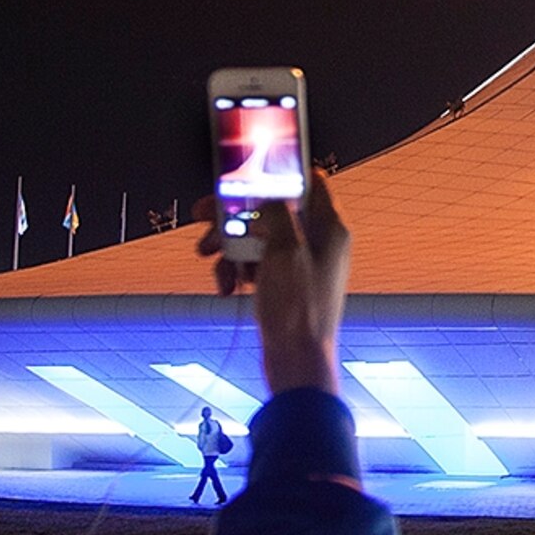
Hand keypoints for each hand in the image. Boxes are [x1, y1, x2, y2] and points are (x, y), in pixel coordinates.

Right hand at [197, 172, 348, 398]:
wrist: (294, 363)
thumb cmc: (299, 310)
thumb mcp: (283, 249)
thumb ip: (275, 212)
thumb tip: (267, 191)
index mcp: (329, 228)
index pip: (308, 181)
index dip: (276, 173)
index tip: (246, 171)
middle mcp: (317, 242)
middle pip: (271, 210)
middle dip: (236, 214)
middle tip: (205, 216)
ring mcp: (300, 264)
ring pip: (258, 237)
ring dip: (229, 244)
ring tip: (209, 256)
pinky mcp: (284, 285)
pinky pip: (255, 264)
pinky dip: (236, 270)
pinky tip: (226, 286)